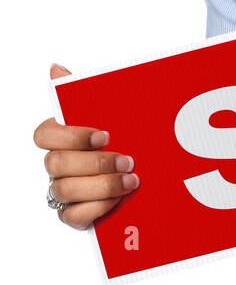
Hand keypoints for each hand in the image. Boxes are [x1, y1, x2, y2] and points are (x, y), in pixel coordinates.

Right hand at [33, 63, 139, 230]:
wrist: (142, 169)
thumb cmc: (120, 138)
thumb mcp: (109, 112)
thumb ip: (84, 92)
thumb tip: (56, 68)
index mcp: (60, 137)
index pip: (44, 134)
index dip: (72, 136)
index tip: (105, 135)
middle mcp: (56, 164)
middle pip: (56, 164)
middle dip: (96, 163)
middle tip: (128, 160)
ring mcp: (62, 190)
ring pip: (64, 190)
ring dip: (102, 185)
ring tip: (132, 181)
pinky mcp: (73, 213)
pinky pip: (72, 216)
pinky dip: (97, 208)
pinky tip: (119, 199)